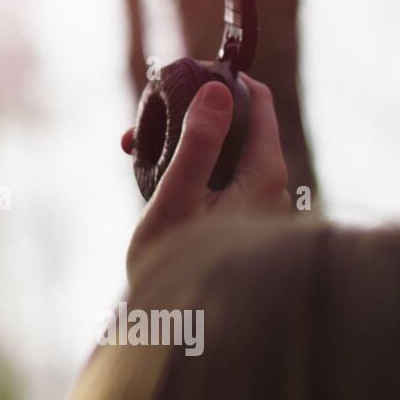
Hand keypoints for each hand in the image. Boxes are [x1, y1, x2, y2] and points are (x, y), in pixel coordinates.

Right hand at [122, 74, 288, 283]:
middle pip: (236, 124)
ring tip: (131, 149)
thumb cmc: (178, 260)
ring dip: (179, 140)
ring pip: (221, 150)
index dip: (221, 81)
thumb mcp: (178, 196)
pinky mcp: (238, 217)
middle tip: (138, 124)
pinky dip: (185, 165)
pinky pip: (215, 174)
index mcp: (263, 174)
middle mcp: (268, 185)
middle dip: (187, 112)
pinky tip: (148, 175)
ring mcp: (255, 202)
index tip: (179, 78)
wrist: (180, 321)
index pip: (257, 101)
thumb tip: (216, 89)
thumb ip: (199, 142)